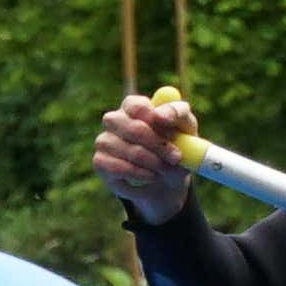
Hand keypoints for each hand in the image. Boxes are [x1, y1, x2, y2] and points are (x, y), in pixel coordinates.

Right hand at [92, 92, 197, 225]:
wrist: (166, 179)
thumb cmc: (175, 146)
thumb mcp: (185, 127)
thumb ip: (177, 112)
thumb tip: (159, 115)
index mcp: (134, 106)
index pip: (136, 105)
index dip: (154, 119)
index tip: (174, 135)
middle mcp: (115, 120)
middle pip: (132, 129)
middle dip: (158, 146)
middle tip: (176, 158)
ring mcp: (104, 140)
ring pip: (127, 151)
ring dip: (152, 163)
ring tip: (165, 170)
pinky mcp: (100, 162)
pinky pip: (118, 168)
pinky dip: (139, 175)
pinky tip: (150, 177)